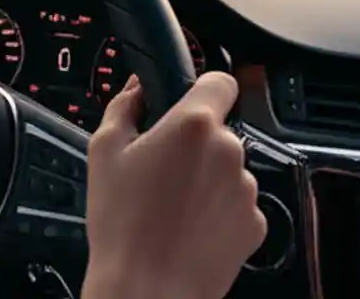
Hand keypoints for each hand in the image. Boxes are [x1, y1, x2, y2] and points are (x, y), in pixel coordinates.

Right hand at [82, 73, 265, 298]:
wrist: (147, 289)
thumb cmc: (121, 224)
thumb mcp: (104, 152)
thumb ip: (123, 107)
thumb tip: (136, 89)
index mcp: (194, 125)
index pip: (220, 81)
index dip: (203, 88)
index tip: (188, 102)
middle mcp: (229, 152)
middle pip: (218, 131)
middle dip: (194, 145)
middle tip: (160, 170)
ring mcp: (246, 190)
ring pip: (227, 169)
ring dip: (206, 179)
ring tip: (171, 206)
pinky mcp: (255, 224)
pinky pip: (236, 204)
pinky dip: (217, 211)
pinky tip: (188, 228)